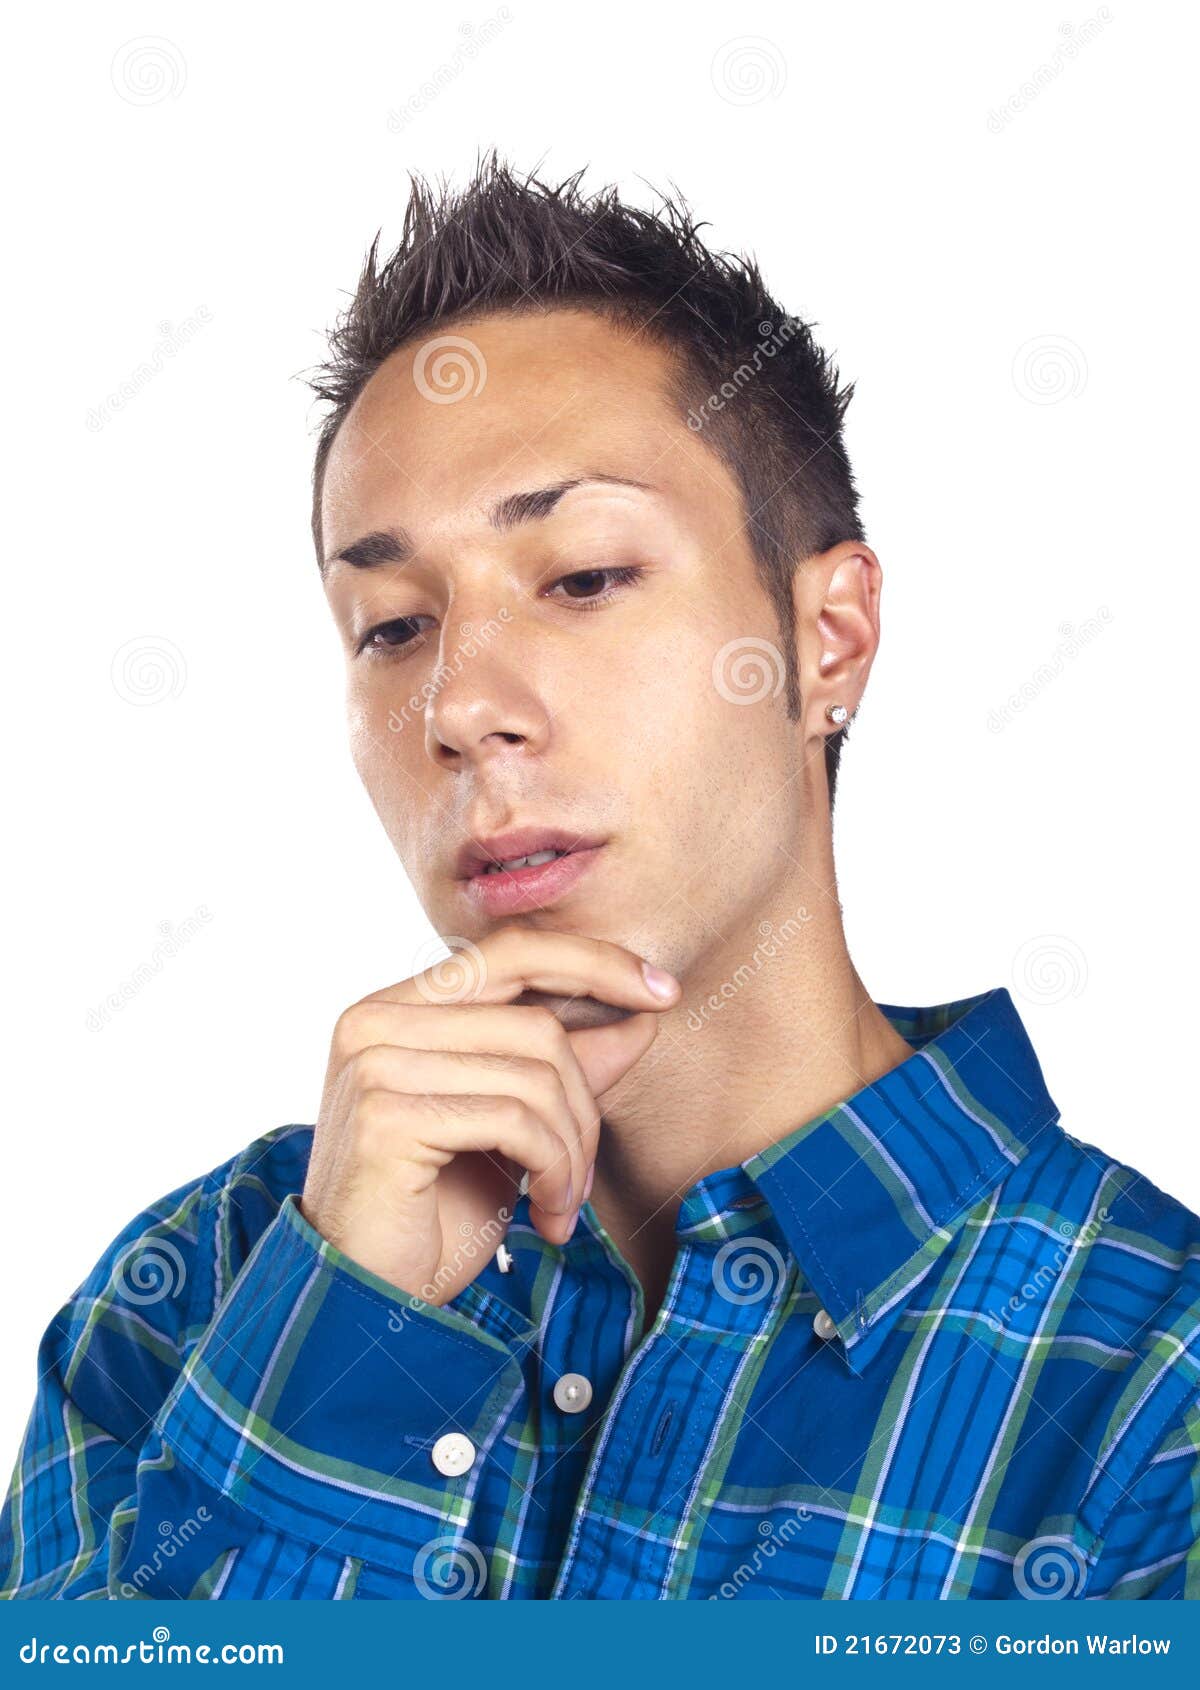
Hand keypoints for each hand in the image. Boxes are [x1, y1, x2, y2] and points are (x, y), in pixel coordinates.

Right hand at [299, 925, 679, 1303]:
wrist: (366, 1297)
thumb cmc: (434, 1212)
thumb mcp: (511, 1129)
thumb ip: (562, 1066)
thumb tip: (643, 1014)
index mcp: (399, 1007)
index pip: (511, 950)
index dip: (594, 961)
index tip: (664, 992)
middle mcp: (375, 1020)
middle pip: (536, 1022)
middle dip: (586, 1103)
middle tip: (585, 1173)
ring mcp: (374, 1064)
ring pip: (535, 1075)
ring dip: (572, 1153)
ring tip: (562, 1205)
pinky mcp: (384, 1116)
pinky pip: (513, 1120)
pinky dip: (553, 1171)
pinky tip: (546, 1218)